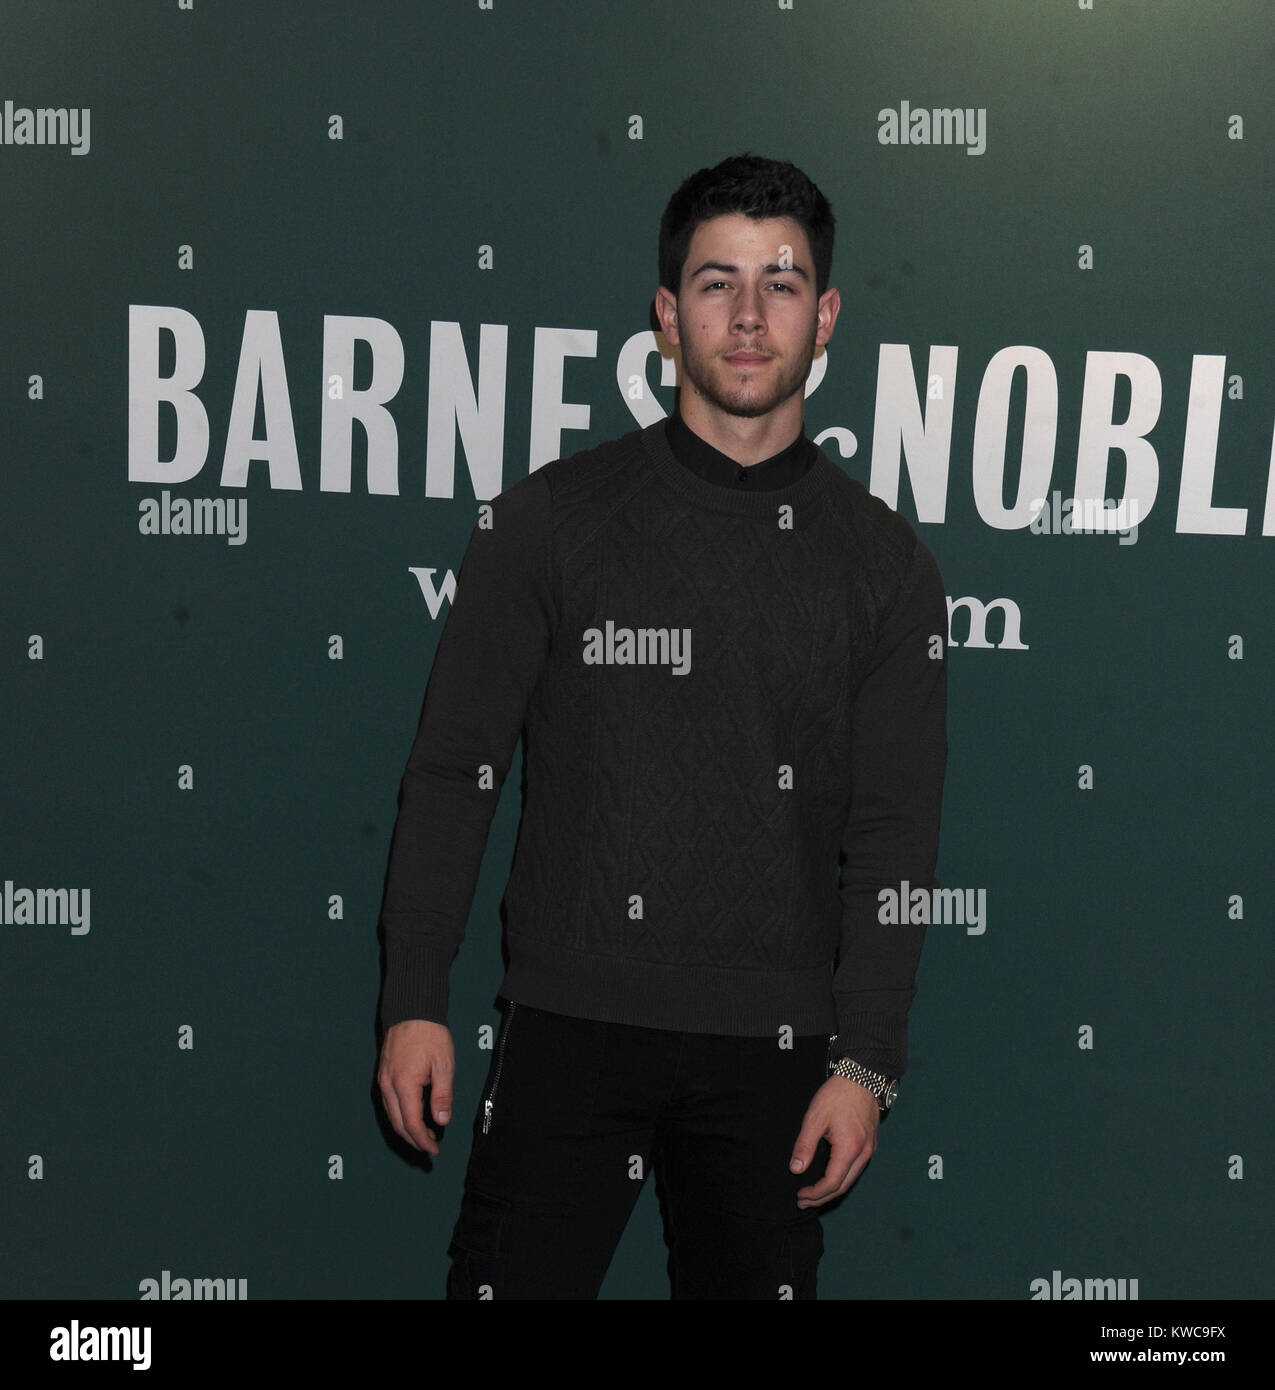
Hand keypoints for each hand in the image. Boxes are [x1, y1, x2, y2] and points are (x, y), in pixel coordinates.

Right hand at [377, 1019, 455, 1155]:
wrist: (412, 1010)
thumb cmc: (430, 1035)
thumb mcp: (444, 1064)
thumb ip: (443, 1095)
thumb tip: (442, 1121)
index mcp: (404, 1084)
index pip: (411, 1123)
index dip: (422, 1140)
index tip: (434, 1150)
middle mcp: (388, 1085)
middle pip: (398, 1123)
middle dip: (413, 1139)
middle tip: (430, 1148)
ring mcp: (383, 1080)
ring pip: (391, 1114)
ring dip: (406, 1129)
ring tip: (424, 1135)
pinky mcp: (383, 1074)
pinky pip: (389, 1103)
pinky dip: (400, 1115)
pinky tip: (412, 1115)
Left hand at [789, 1075, 879, 1208]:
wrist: (862, 1078)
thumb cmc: (837, 1095)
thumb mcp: (815, 1118)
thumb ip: (805, 1145)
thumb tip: (796, 1169)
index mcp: (850, 1148)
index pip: (832, 1183)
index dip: (815, 1193)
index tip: (800, 1195)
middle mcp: (864, 1154)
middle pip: (844, 1186)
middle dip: (822, 1197)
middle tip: (803, 1201)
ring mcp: (870, 1150)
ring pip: (851, 1179)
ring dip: (832, 1189)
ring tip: (813, 1193)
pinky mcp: (871, 1145)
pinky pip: (856, 1169)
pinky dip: (842, 1178)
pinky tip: (829, 1176)